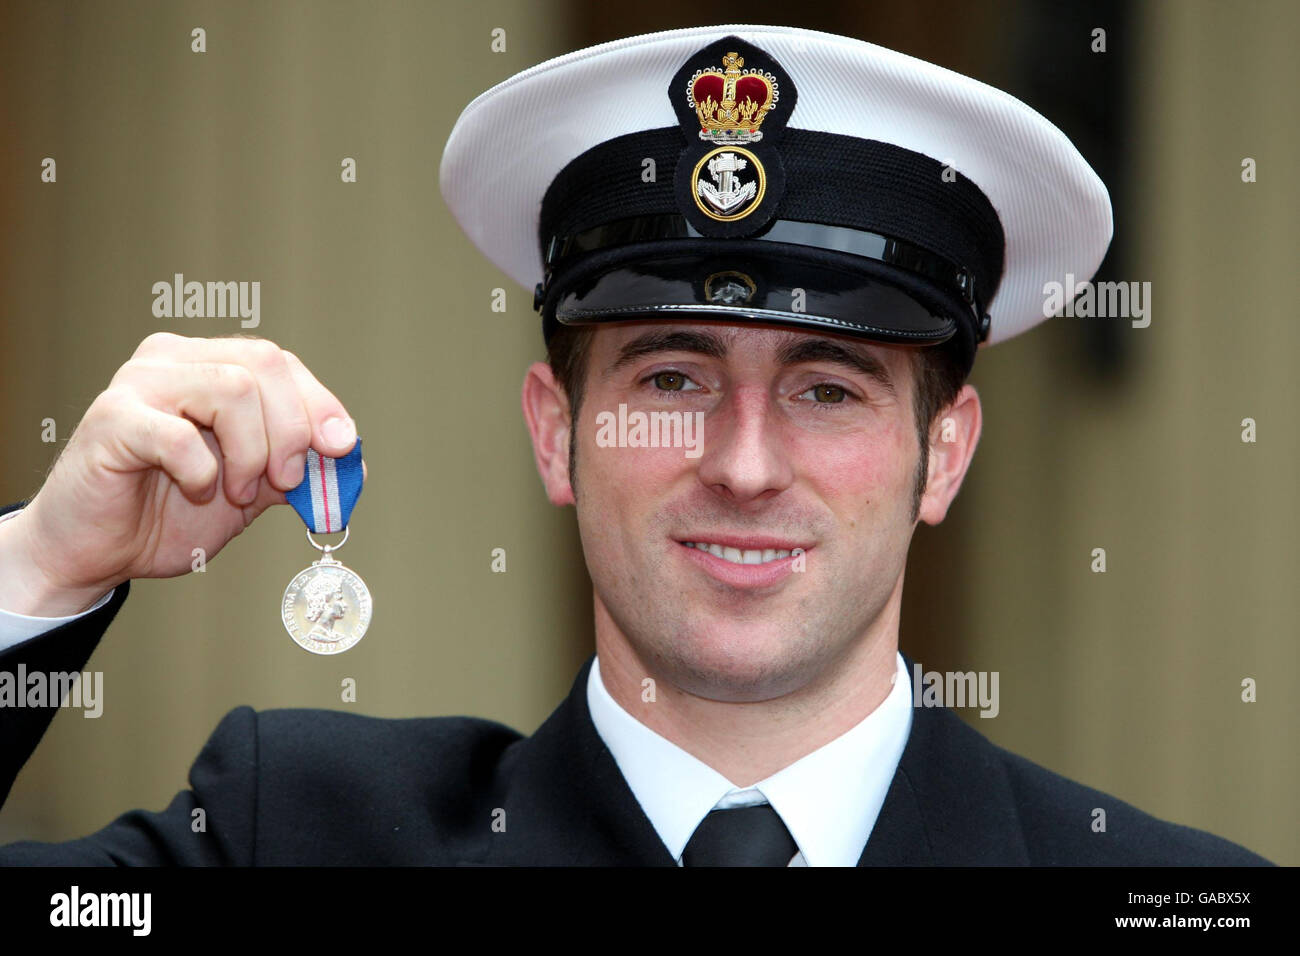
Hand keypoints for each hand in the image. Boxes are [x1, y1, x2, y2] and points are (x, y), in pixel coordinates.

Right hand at [0, 332, 365, 614]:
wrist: (101, 551)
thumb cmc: (171, 512)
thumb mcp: (253, 489)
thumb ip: (298, 467)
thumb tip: (355, 459)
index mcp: (208, 365)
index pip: (280, 362)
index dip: (319, 404)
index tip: (341, 448)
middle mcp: (174, 360)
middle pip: (264, 365)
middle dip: (291, 430)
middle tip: (285, 480)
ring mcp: (139, 383)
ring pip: (232, 388)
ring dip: (251, 453)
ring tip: (235, 492)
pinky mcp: (111, 419)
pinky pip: (180, 434)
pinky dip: (203, 471)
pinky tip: (198, 490)